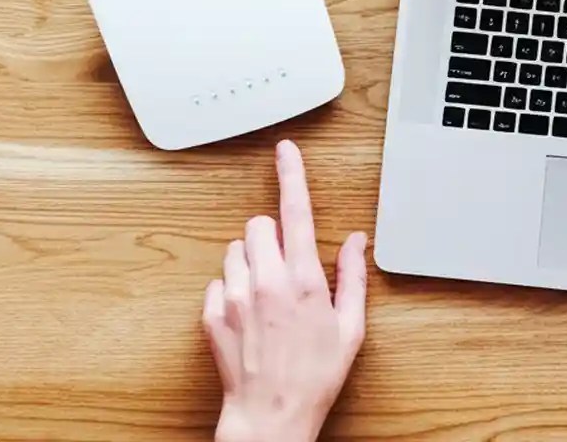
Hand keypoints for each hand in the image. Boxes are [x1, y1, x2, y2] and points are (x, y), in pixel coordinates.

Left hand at [203, 140, 367, 441]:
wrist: (271, 415)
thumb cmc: (315, 375)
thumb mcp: (350, 327)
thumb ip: (352, 276)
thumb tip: (357, 241)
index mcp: (303, 280)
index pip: (296, 212)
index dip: (292, 175)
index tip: (286, 150)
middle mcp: (265, 281)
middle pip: (259, 224)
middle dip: (273, 234)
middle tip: (287, 265)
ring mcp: (233, 297)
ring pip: (235, 251)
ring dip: (251, 262)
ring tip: (267, 296)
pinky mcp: (210, 314)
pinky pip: (217, 282)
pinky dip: (232, 290)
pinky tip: (249, 315)